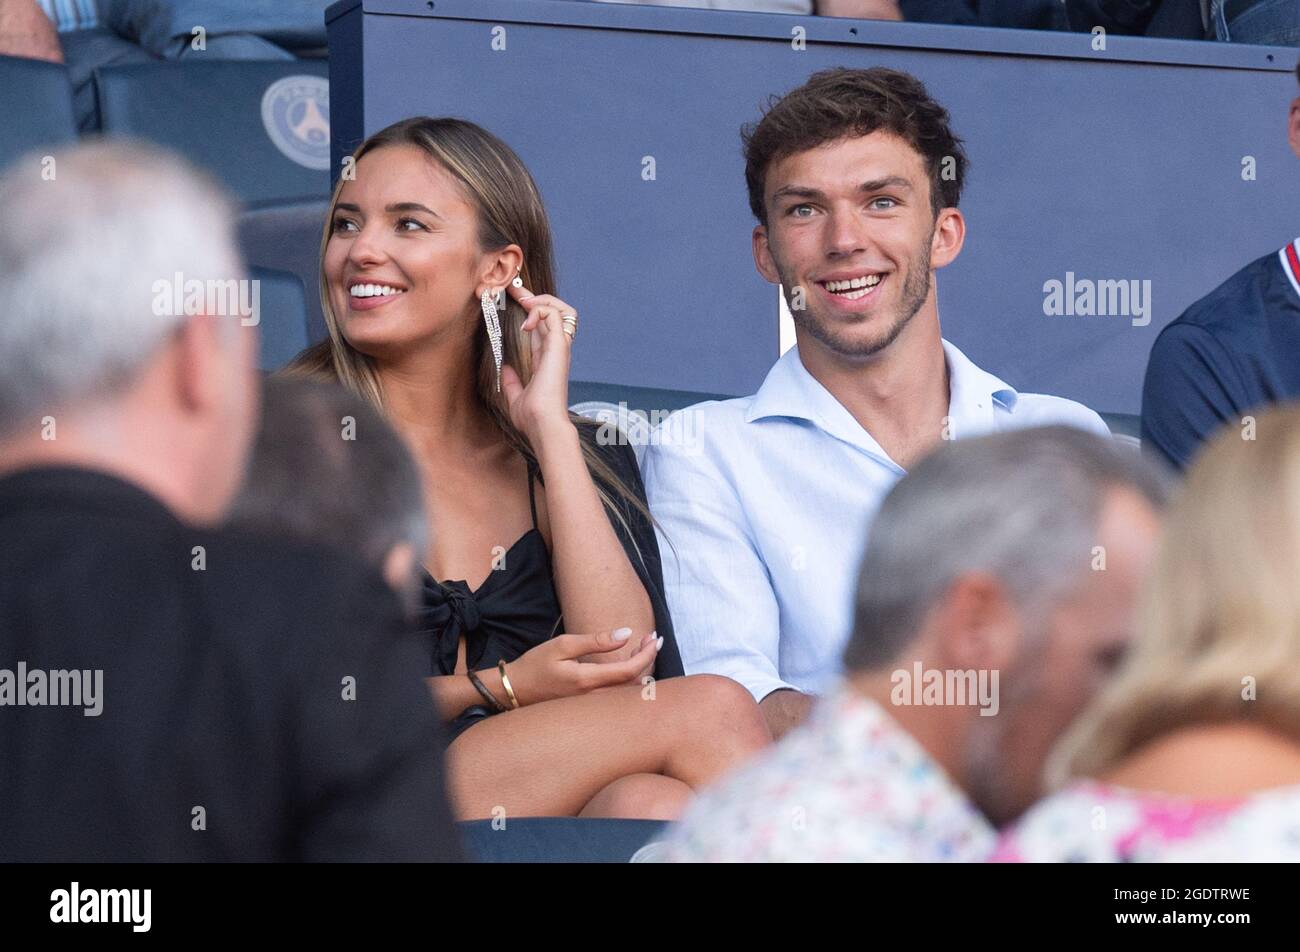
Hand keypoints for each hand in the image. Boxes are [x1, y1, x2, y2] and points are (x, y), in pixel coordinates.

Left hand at [499, 283, 576, 445]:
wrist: (542, 425)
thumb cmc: (533, 418)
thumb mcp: (516, 396)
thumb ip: (512, 382)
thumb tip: (505, 370)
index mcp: (547, 359)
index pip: (543, 326)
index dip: (531, 310)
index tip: (514, 298)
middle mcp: (556, 350)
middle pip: (554, 313)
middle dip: (535, 296)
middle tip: (515, 289)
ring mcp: (559, 347)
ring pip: (562, 309)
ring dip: (542, 299)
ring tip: (524, 301)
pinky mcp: (558, 347)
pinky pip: (555, 316)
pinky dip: (540, 311)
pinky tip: (524, 321)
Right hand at [505, 627, 659, 705]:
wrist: (514, 690)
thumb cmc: (536, 665)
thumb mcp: (563, 645)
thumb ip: (596, 641)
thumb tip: (626, 634)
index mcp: (587, 681)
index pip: (630, 671)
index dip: (647, 654)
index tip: (654, 638)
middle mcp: (594, 698)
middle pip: (634, 683)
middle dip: (648, 659)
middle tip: (652, 638)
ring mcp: (591, 706)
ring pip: (627, 691)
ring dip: (640, 668)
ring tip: (643, 647)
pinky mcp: (589, 707)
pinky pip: (617, 695)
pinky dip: (629, 677)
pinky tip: (628, 663)